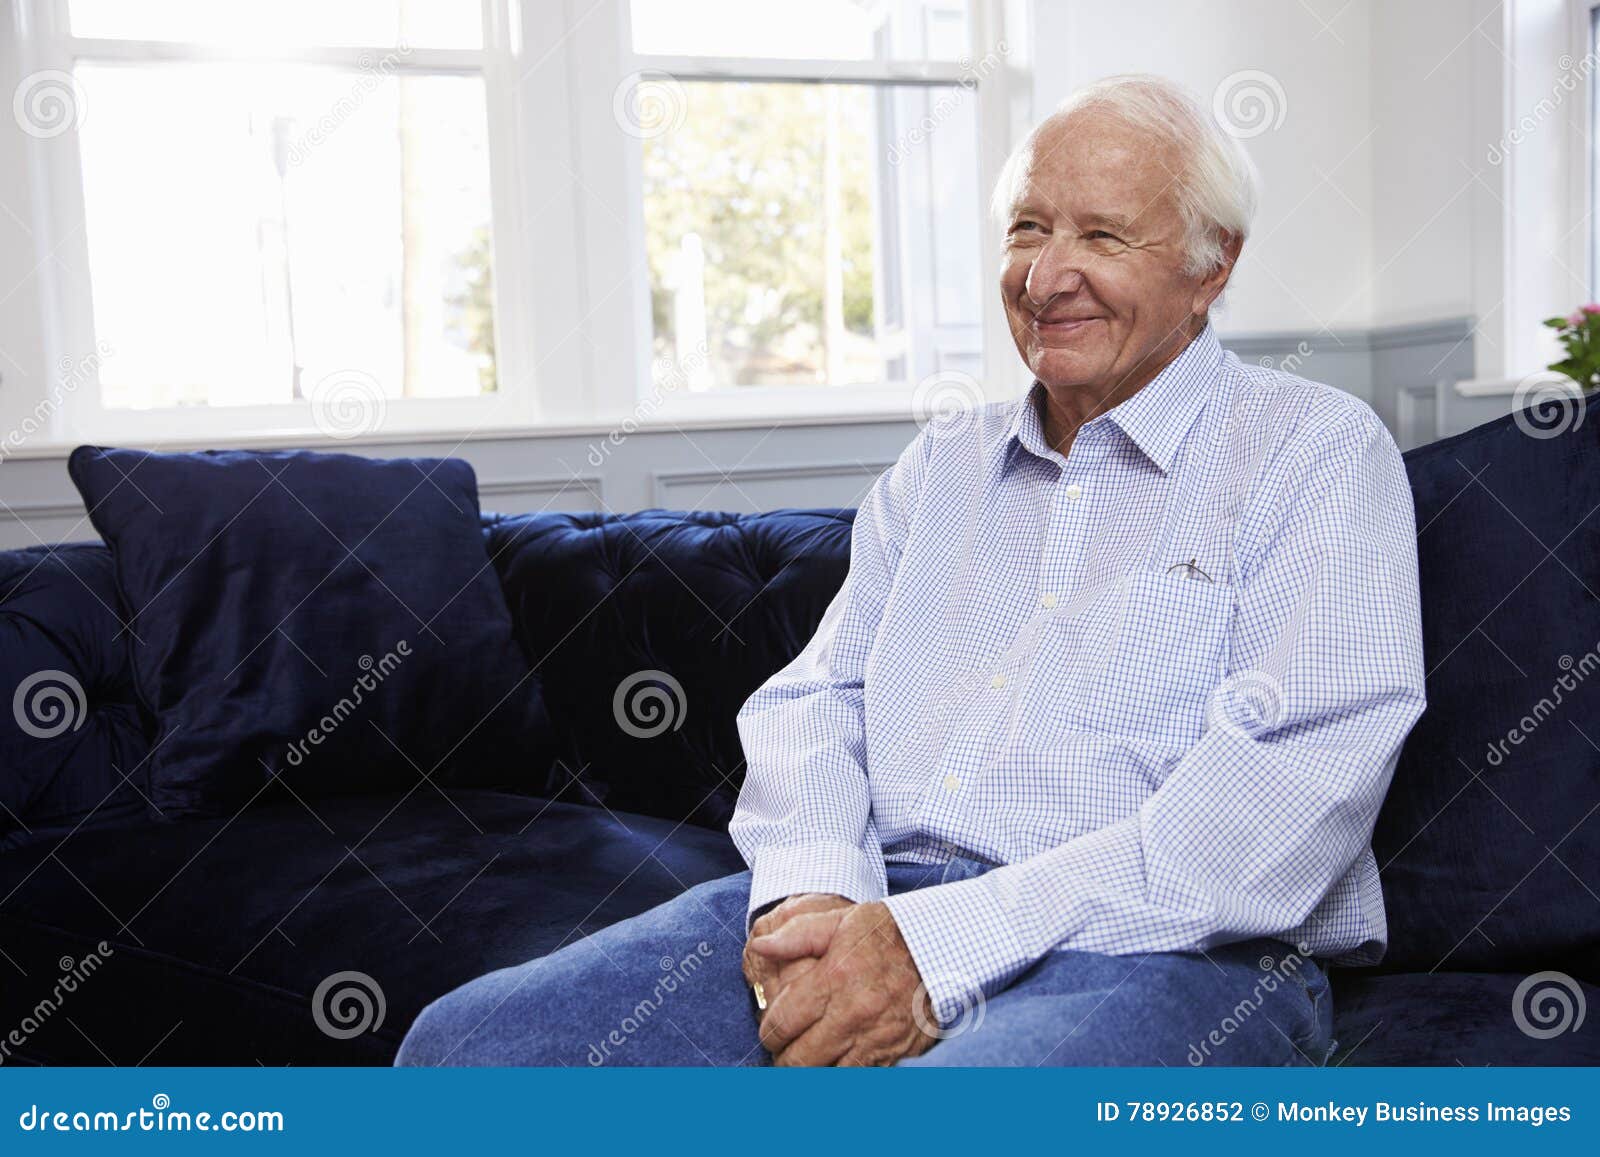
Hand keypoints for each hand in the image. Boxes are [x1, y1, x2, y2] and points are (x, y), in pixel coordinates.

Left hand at [747, 900, 937, 1066]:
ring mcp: (876, 1040)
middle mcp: (852, 1014)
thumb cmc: (887, 933)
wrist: (942, 948)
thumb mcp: (841, 921)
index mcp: (833, 979)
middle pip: (800, 1060)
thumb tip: (761, 947)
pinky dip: (845, 1080)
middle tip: (784, 1055)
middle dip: (785, 1061)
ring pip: (828, 1079)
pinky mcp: (897, 1055)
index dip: (769, 1033)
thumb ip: (798, 935)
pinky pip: (862, 1082)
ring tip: (808, 1065)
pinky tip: (837, 1069)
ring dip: (813, 1076)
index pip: (782, 1023)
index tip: (771, 1032)